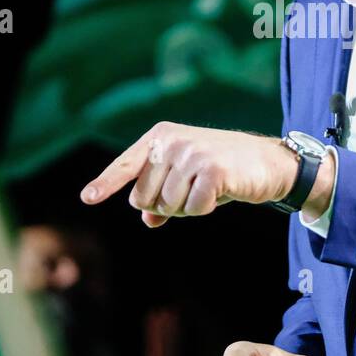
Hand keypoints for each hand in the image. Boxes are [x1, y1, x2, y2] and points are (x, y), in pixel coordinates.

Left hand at [80, 121, 314, 226]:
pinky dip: (205, 209)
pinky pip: (192, 209)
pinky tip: (221, 193)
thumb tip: (147, 219)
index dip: (106, 183)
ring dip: (187, 208)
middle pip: (144, 197)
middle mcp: (171, 141)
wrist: (267, 162)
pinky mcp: (211, 170)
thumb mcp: (189, 177)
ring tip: (208, 190)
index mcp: (160, 136)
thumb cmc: (225, 168)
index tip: (87, 198)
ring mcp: (191, 154)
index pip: (126, 165)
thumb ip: (163, 194)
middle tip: (192, 192)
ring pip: (168, 206)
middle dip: (165, 206)